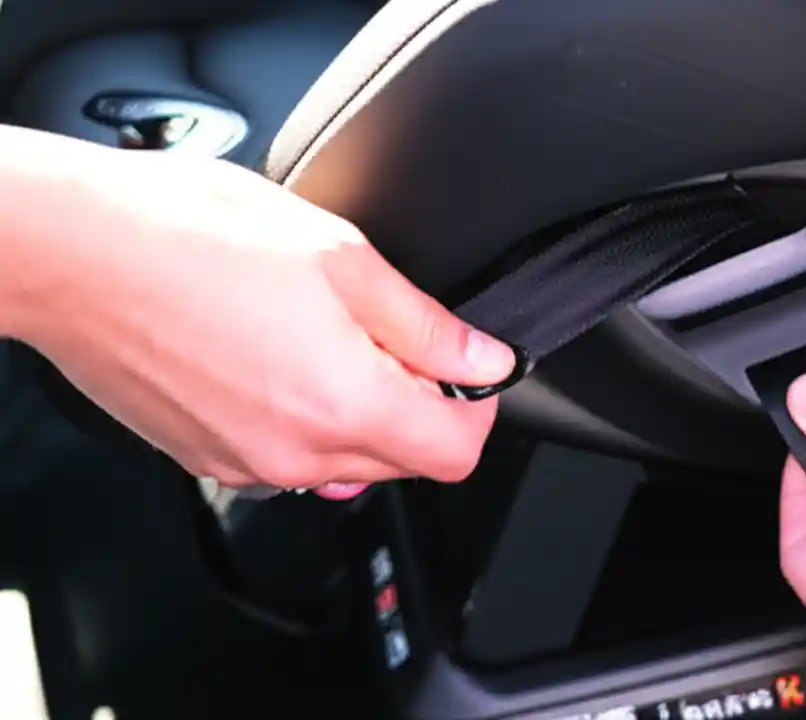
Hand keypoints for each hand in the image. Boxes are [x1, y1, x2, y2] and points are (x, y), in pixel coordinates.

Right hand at [4, 133, 513, 492]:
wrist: (71, 250)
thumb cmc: (190, 235)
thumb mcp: (341, 259)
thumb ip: (426, 327)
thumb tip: (484, 361)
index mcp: (345, 407)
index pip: (455, 454)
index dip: (475, 409)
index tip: (467, 370)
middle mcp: (296, 455)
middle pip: (403, 462)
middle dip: (417, 406)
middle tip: (387, 334)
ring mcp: (245, 463)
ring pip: (344, 463)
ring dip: (358, 413)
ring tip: (322, 335)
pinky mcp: (204, 457)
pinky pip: (285, 458)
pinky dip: (301, 419)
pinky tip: (274, 354)